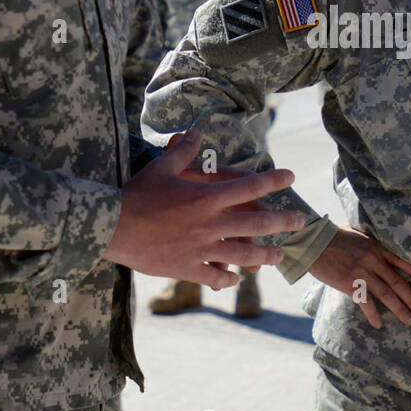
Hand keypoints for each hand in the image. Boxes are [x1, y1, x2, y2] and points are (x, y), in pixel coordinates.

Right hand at [103, 129, 303, 288]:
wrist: (111, 227)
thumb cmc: (136, 195)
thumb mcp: (162, 167)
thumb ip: (184, 150)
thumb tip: (196, 132)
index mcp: (206, 197)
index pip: (250, 186)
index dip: (273, 180)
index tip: (290, 177)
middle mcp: (210, 224)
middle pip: (256, 224)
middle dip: (282, 222)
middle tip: (299, 221)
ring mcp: (201, 249)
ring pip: (242, 254)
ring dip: (264, 256)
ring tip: (278, 256)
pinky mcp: (187, 268)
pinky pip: (214, 276)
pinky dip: (227, 278)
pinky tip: (236, 278)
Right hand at [306, 227, 410, 328]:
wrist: (314, 241)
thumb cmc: (332, 235)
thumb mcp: (357, 233)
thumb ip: (369, 242)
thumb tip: (374, 246)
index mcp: (376, 248)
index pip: (402, 262)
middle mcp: (373, 261)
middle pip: (398, 283)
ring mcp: (362, 273)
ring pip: (386, 294)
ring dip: (400, 309)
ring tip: (410, 321)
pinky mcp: (349, 283)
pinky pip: (365, 301)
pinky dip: (373, 314)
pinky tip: (378, 325)